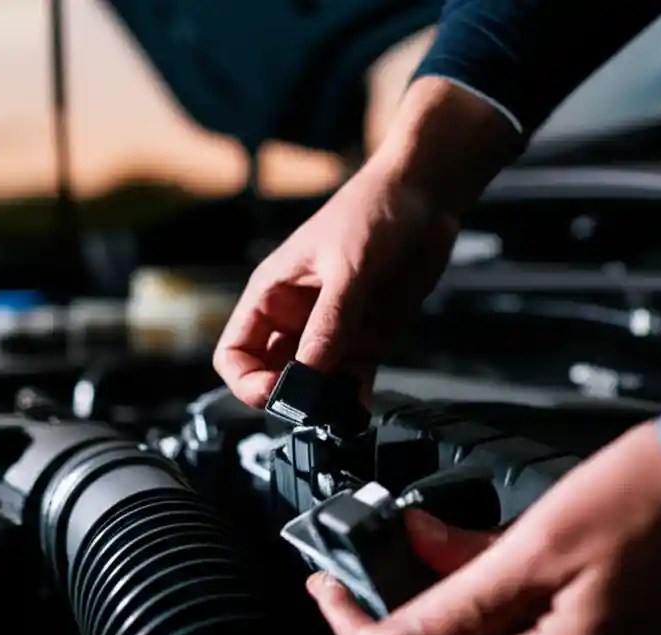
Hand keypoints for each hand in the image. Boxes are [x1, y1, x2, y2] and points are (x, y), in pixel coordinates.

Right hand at [213, 160, 458, 405]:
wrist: (425, 197)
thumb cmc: (372, 209)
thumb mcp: (347, 266)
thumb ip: (330, 322)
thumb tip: (309, 372)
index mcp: (272, 294)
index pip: (235, 352)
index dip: (247, 380)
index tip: (275, 393)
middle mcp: (296, 317)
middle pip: (273, 374)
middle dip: (288, 396)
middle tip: (312, 407)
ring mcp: (331, 330)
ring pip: (314, 382)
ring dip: (323, 401)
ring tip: (339, 410)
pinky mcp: (366, 337)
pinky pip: (352, 378)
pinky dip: (354, 397)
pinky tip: (359, 407)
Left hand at [308, 421, 660, 634]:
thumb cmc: (646, 503)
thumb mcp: (534, 549)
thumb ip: (456, 600)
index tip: (327, 597)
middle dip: (388, 626)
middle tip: (342, 581)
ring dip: (425, 604)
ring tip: (383, 557)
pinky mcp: (582, 621)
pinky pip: (506, 619)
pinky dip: (467, 588)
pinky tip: (440, 544)